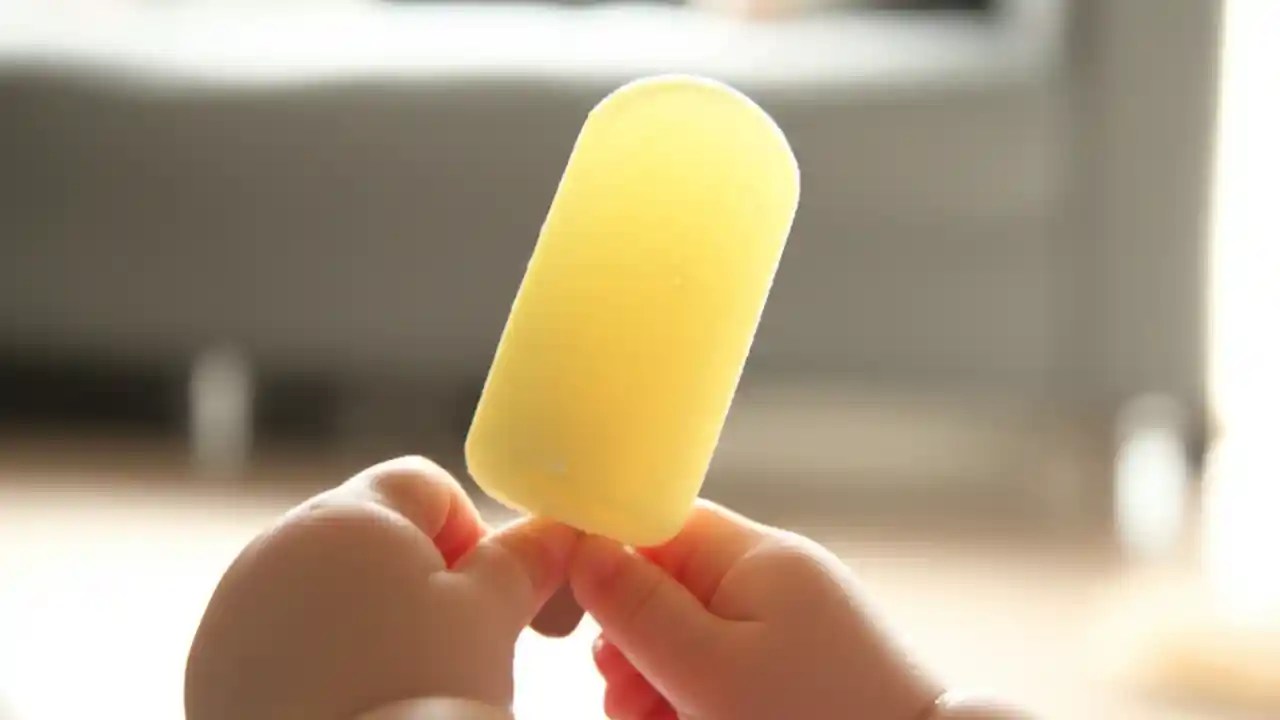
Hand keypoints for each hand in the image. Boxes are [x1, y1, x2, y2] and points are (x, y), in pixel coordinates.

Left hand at [185, 456, 576, 719]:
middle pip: (373, 534)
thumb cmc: (417, 691)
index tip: (484, 596)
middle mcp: (278, 543)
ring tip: (397, 680)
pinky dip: (320, 655)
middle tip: (451, 646)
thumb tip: (554, 531)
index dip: (468, 532)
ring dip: (369, 617)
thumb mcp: (490, 617)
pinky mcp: (215, 662)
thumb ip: (521, 560)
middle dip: (420, 578)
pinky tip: (348, 698)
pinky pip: (284, 634)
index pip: (423, 483)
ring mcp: (236, 605)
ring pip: (328, 586)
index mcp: (348, 514)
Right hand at [569, 500, 942, 719]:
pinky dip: (694, 693)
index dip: (610, 561)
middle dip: (632, 641)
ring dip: (656, 677)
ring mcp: (788, 622)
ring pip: (690, 633)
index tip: (582, 616)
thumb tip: (581, 545)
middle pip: (668, 585)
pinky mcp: (797, 663)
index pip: (659, 522)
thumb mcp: (709, 669)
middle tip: (624, 694)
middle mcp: (773, 577)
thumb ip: (639, 607)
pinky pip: (725, 662)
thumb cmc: (814, 719)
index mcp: (757, 554)